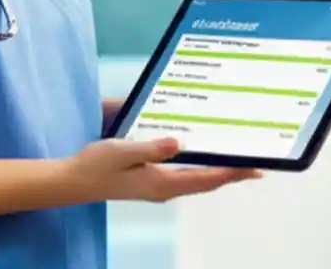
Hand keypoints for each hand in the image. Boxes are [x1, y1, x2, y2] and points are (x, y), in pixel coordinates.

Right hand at [64, 137, 260, 203]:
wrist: (74, 180)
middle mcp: (165, 187)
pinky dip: (200, 167)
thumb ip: (151, 147)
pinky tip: (203, 154)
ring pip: (197, 179)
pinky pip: (185, 176)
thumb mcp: (122, 150)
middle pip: (207, 181)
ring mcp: (159, 185)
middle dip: (232, 173)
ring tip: (236, 158)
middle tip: (256, 163)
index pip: (206, 178)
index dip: (232, 173)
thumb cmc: (96, 165)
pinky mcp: (152, 179)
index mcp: (162, 183)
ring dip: (217, 170)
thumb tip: (178, 142)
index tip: (254, 168)